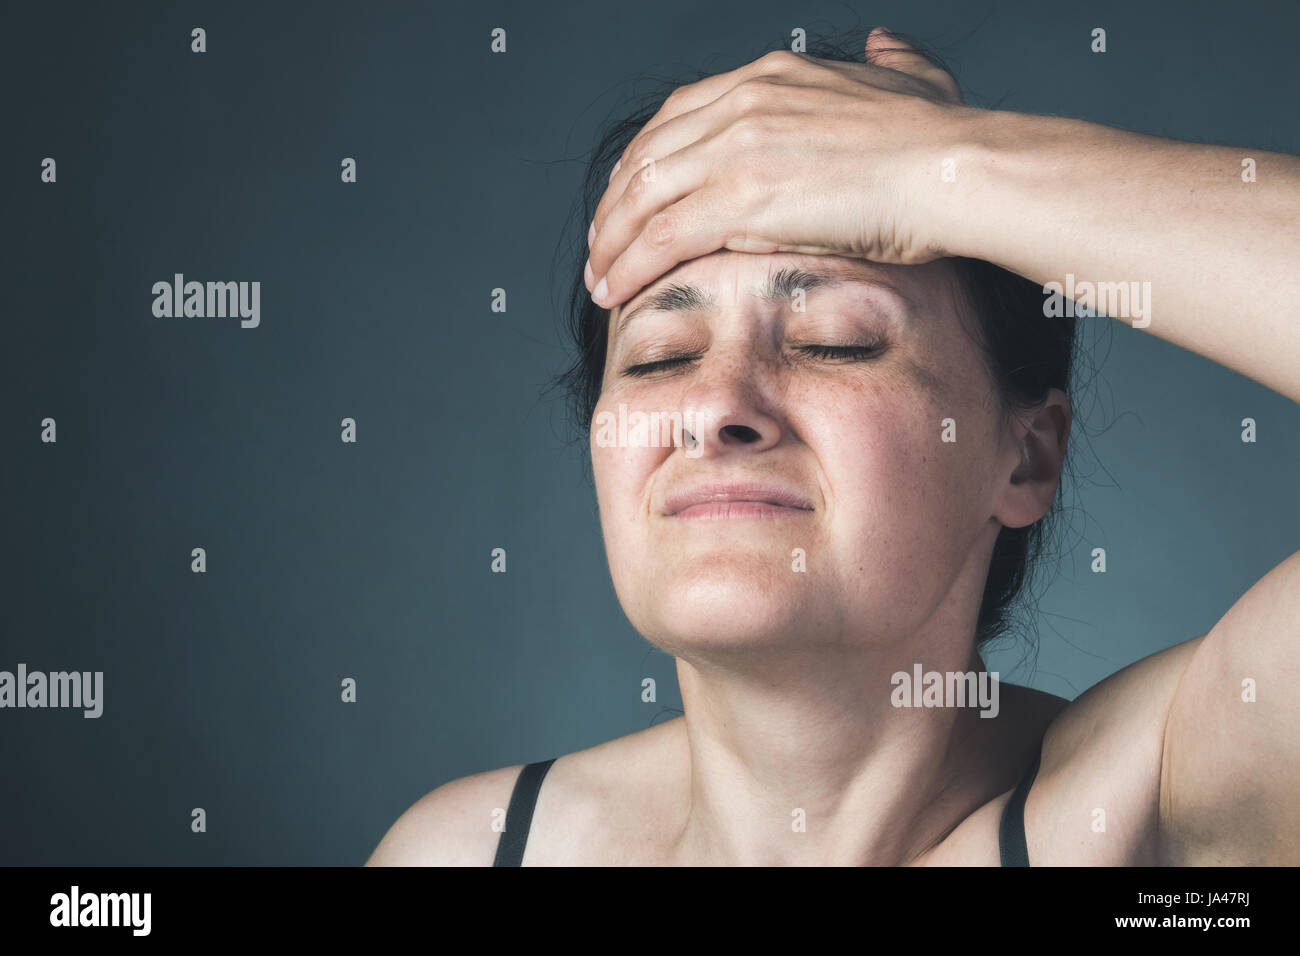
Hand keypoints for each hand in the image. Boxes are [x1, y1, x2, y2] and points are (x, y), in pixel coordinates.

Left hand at [584, 28, 970, 308]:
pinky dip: (629, 266)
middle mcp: (741, 103)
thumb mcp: (911, 75)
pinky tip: (616, 291)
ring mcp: (736, 149)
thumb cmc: (940, 138)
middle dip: (614, 205)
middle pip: (647, 156)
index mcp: (769, 76)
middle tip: (601, 244)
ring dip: (610, 244)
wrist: (950, 169)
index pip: (677, 116)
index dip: (643, 160)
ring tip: (599, 280)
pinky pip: (661, 237)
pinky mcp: (740, 199)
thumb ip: (887, 60)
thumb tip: (883, 43)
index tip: (630, 193)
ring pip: (642, 199)